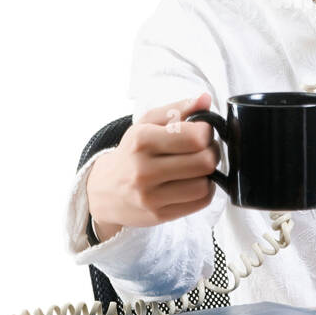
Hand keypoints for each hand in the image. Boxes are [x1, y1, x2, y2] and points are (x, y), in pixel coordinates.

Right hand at [87, 92, 221, 238]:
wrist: (103, 191)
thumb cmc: (131, 153)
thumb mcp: (146, 124)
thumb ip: (177, 108)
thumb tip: (205, 99)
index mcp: (142, 140)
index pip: (196, 136)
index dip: (207, 133)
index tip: (202, 133)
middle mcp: (143, 169)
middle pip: (205, 161)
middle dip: (211, 152)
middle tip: (204, 150)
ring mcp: (150, 196)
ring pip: (204, 184)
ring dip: (208, 175)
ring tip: (196, 168)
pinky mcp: (158, 215)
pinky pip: (200, 202)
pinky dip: (204, 191)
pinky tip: (192, 183)